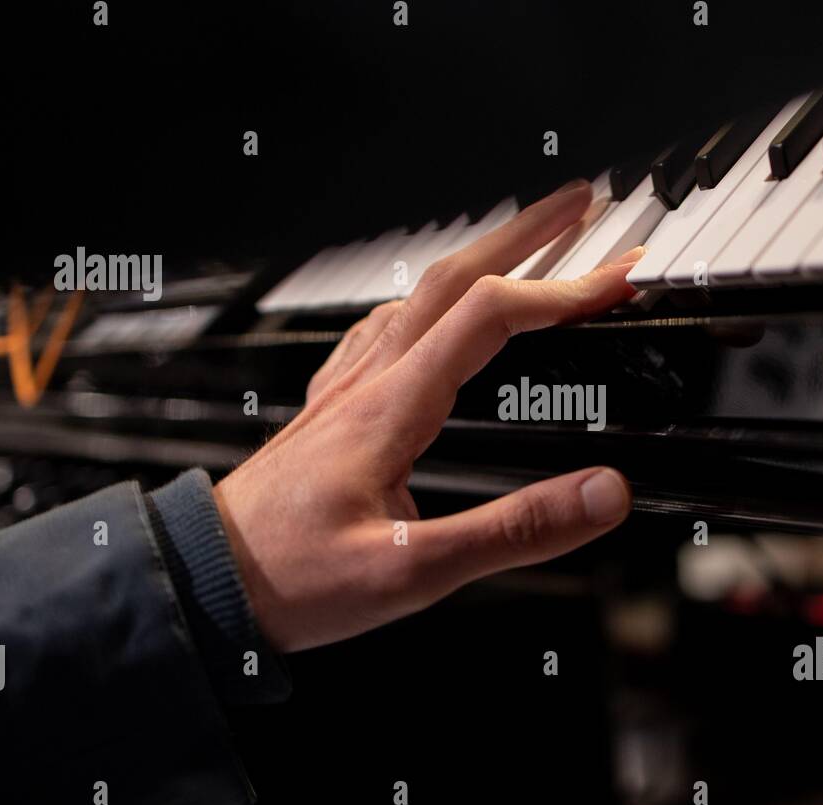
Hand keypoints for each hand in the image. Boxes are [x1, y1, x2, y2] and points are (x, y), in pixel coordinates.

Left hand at [213, 181, 642, 651]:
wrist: (206, 581)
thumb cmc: (293, 578)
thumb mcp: (414, 570)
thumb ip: (514, 531)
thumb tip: (601, 493)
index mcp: (392, 407)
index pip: (490, 315)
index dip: (562, 290)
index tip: (616, 280)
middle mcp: (367, 381)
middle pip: (453, 276)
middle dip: (525, 231)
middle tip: (579, 205)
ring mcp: (345, 389)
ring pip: (418, 293)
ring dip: (481, 255)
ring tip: (524, 242)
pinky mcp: (331, 409)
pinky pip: (383, 327)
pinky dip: (428, 298)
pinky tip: (428, 310)